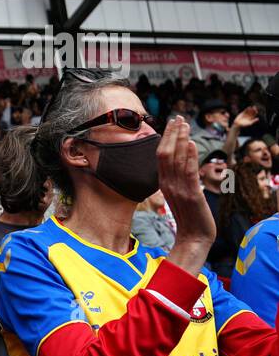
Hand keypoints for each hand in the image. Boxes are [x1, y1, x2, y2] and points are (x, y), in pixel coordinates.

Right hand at [159, 117, 213, 273]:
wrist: (193, 238)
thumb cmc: (189, 218)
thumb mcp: (180, 195)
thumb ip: (178, 180)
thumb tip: (180, 163)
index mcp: (164, 183)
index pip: (162, 155)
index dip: (167, 138)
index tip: (172, 123)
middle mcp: (168, 183)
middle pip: (165, 153)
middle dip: (172, 134)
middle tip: (178, 117)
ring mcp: (178, 189)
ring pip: (175, 159)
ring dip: (180, 140)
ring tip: (185, 124)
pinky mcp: (190, 195)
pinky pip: (187, 172)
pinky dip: (188, 156)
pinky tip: (190, 144)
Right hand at [232, 105, 259, 129]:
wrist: (238, 124)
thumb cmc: (244, 125)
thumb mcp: (250, 123)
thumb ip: (254, 121)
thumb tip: (258, 118)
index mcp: (252, 118)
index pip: (255, 113)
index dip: (256, 111)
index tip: (256, 110)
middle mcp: (249, 115)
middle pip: (252, 111)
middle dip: (253, 109)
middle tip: (254, 107)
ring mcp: (246, 114)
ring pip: (249, 110)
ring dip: (250, 108)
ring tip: (251, 107)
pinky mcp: (243, 113)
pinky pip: (246, 110)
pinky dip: (247, 109)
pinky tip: (248, 107)